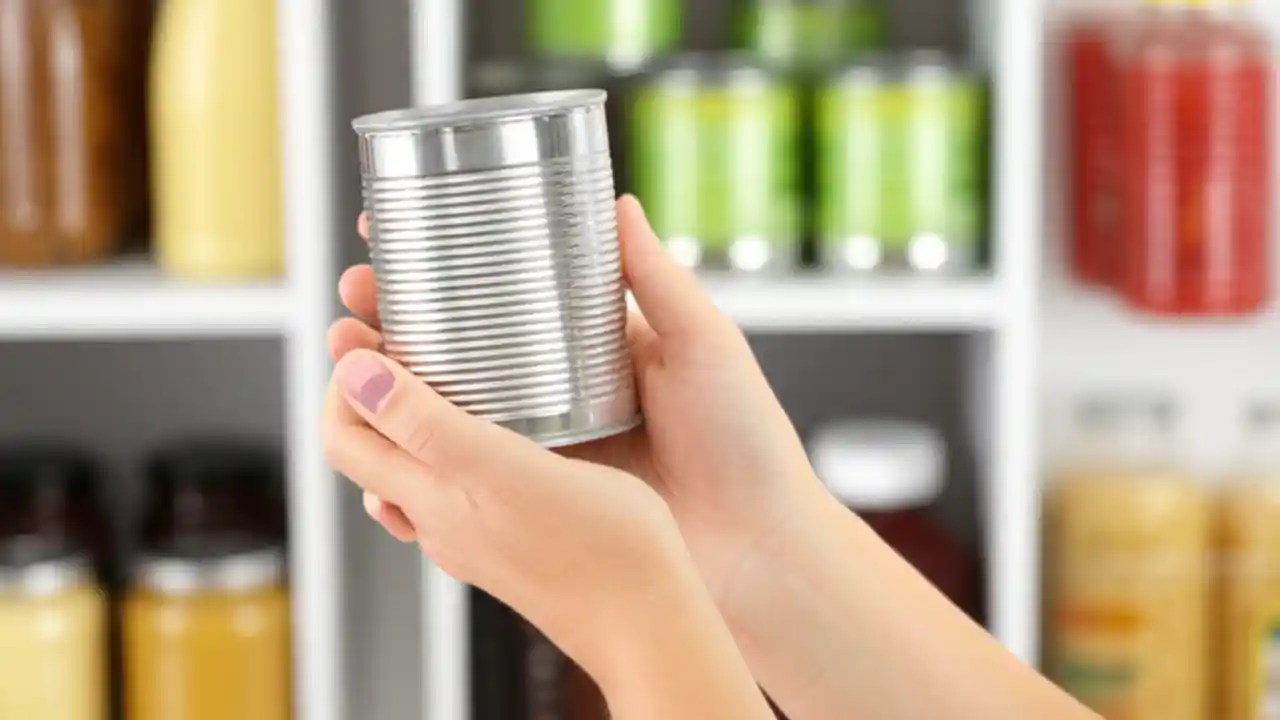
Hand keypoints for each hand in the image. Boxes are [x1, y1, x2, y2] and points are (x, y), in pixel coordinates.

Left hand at [322, 346, 687, 670]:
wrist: (649, 619)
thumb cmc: (596, 548)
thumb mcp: (500, 470)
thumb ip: (424, 424)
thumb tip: (353, 375)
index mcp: (428, 500)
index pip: (342, 440)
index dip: (344, 382)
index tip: (377, 336)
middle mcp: (441, 521)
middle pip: (375, 449)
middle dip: (375, 387)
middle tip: (405, 335)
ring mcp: (476, 533)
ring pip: (419, 467)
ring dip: (418, 414)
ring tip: (451, 370)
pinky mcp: (515, 536)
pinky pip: (466, 483)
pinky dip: (464, 443)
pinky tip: (505, 427)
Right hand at [331, 197, 825, 620]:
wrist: (759, 544)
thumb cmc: (745, 439)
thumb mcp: (705, 344)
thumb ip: (660, 280)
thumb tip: (619, 202)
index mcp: (598, 345)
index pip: (507, 290)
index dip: (448, 265)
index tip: (394, 238)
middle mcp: (562, 389)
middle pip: (461, 344)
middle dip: (398, 319)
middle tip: (355, 297)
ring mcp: (546, 444)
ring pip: (450, 405)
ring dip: (390, 380)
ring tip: (345, 354)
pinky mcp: (542, 492)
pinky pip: (468, 467)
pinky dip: (420, 449)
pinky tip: (378, 431)